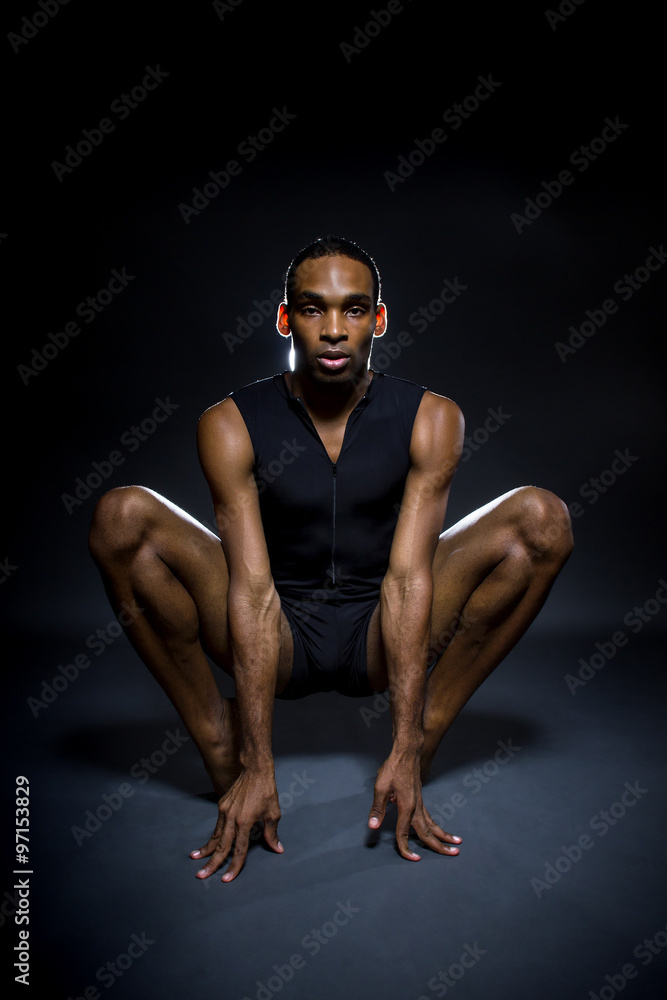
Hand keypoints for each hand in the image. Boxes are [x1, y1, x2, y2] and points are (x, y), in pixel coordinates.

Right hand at [190, 767, 282, 881]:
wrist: (255, 770)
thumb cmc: (266, 791)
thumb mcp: (273, 813)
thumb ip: (272, 833)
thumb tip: (277, 848)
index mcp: (245, 822)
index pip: (239, 850)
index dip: (234, 866)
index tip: (227, 879)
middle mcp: (232, 818)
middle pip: (221, 846)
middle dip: (211, 863)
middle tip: (201, 876)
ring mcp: (224, 811)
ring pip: (215, 835)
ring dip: (206, 849)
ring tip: (196, 858)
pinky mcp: (222, 805)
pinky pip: (217, 825)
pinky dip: (212, 836)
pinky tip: (208, 844)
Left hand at [368, 750, 461, 859]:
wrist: (406, 752)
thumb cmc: (393, 768)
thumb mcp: (381, 787)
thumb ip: (378, 808)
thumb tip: (373, 826)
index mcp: (407, 807)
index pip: (404, 833)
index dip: (406, 848)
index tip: (412, 858)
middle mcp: (416, 807)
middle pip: (428, 831)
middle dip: (440, 845)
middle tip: (454, 854)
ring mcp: (420, 803)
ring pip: (433, 824)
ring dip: (444, 836)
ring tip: (457, 844)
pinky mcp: (420, 799)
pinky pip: (430, 817)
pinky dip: (437, 826)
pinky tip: (440, 831)